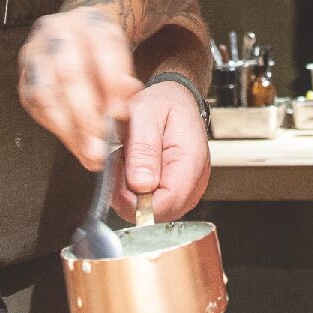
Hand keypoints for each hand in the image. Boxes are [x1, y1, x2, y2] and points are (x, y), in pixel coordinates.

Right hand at [18, 5, 142, 169]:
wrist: (78, 36)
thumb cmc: (103, 52)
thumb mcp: (122, 57)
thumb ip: (123, 80)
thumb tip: (122, 106)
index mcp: (89, 21)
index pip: (101, 50)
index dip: (111, 83)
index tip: (120, 114)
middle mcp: (57, 31)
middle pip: (70, 73)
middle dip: (86, 115)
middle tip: (100, 146)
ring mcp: (35, 52)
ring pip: (47, 92)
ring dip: (68, 128)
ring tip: (87, 153)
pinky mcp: (24, 75)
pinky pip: (36, 106)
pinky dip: (57, 128)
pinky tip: (75, 143)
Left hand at [111, 80, 210, 221]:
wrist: (175, 99)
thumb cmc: (163, 103)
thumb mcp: (145, 115)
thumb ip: (142, 151)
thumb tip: (140, 186)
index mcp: (190, 161)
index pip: (166, 204)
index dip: (135, 202)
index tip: (116, 182)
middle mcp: (195, 180)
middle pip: (160, 213)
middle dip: (131, 198)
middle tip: (120, 167)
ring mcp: (189, 189)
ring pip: (155, 213)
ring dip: (134, 196)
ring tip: (129, 165)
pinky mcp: (180, 191)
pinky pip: (156, 205)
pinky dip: (139, 193)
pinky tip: (135, 172)